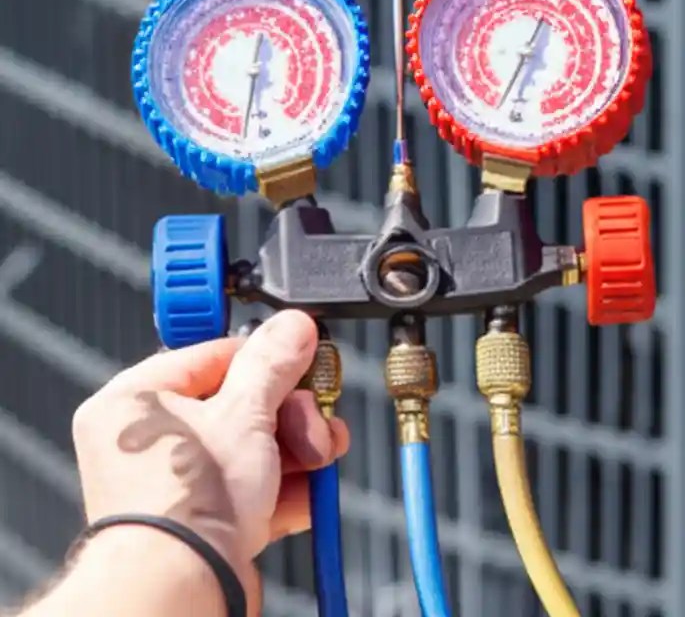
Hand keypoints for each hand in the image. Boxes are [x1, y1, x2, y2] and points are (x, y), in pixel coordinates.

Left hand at [70, 310, 350, 608]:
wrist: (183, 586)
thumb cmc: (185, 503)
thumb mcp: (244, 414)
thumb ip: (273, 364)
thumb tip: (293, 327)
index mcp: (136, 403)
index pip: (213, 357)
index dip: (266, 360)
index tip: (307, 360)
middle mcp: (151, 442)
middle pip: (243, 405)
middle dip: (293, 416)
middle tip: (314, 426)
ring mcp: (180, 484)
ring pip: (255, 448)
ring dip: (299, 452)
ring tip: (320, 460)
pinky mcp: (206, 520)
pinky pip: (255, 489)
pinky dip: (287, 489)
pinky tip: (309, 492)